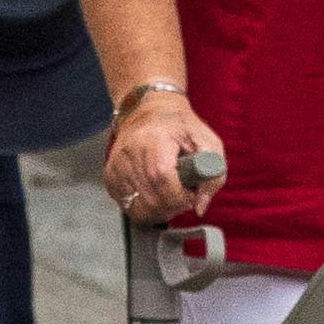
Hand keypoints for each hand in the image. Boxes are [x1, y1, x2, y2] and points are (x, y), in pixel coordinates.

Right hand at [102, 86, 226, 216]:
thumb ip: (213, 175)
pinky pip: (129, 207)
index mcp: (154, 140)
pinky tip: (156, 194)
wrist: (148, 112)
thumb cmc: (180, 128)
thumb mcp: (207, 142)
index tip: (191, 195)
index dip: (180, 196)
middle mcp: (129, 153)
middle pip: (151, 199)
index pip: (161, 178)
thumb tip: (200, 207)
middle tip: (184, 197)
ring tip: (171, 196)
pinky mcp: (110, 178)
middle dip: (174, 207)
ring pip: (139, 209)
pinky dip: (147, 209)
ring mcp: (116, 167)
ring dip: (161, 211)